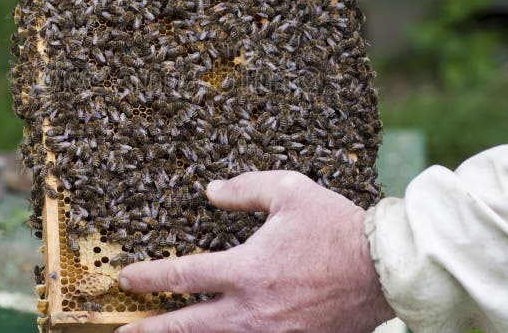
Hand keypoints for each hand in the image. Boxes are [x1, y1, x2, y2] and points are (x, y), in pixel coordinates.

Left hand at [116, 171, 394, 331]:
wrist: (384, 269)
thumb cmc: (336, 227)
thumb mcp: (289, 191)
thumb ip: (245, 189)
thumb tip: (211, 191)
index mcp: (246, 270)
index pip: (181, 277)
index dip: (147, 279)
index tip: (126, 278)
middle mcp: (251, 310)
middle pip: (186, 327)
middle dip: (150, 330)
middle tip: (123, 331)